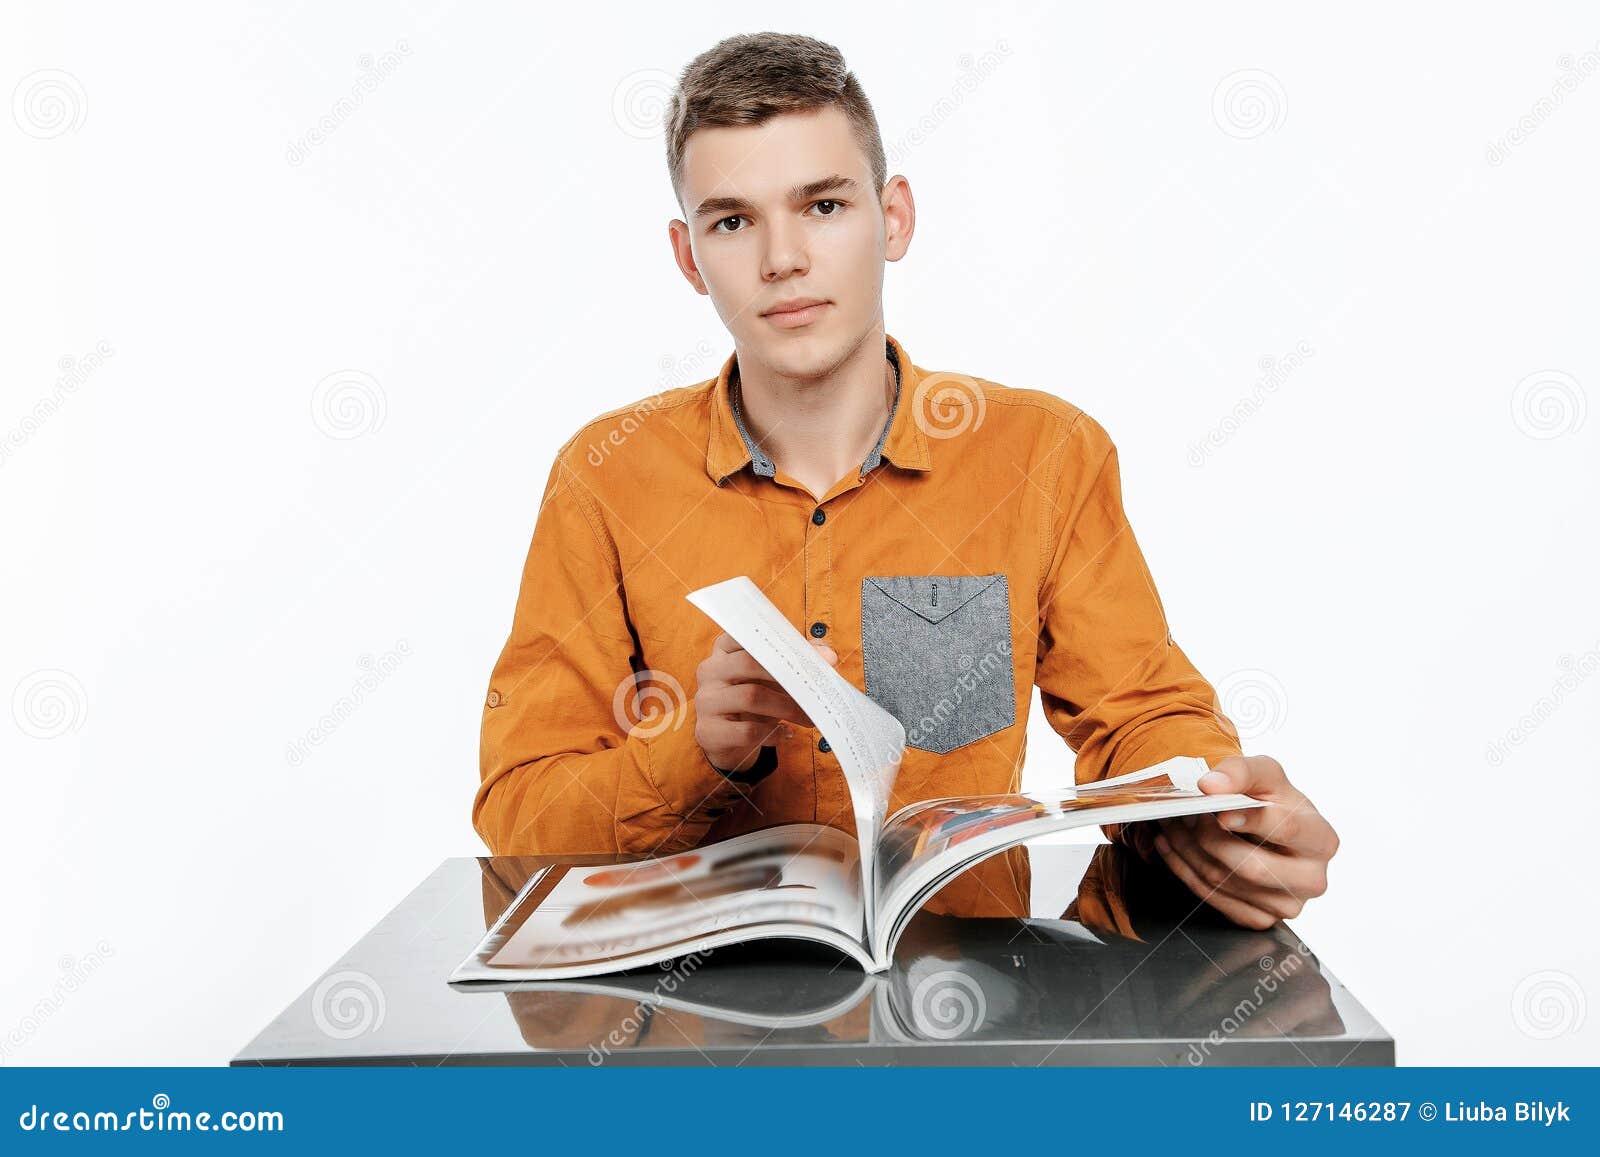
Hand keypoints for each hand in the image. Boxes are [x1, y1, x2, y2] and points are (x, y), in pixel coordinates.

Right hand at [693, 632, 836, 772]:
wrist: (727, 737)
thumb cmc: (753, 695)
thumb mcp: (771, 675)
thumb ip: (798, 659)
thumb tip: (829, 656)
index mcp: (724, 649)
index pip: (745, 634)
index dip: (778, 643)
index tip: (809, 655)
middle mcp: (710, 670)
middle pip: (748, 663)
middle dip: (788, 678)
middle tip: (815, 693)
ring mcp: (706, 701)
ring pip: (750, 697)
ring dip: (786, 708)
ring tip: (808, 718)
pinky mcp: (708, 731)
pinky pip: (746, 731)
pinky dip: (772, 734)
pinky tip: (786, 734)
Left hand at [1151, 754, 1337, 929]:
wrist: (1269, 827)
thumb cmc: (1273, 800)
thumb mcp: (1264, 773)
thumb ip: (1240, 772)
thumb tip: (1210, 786)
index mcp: (1322, 840)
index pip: (1287, 830)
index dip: (1251, 820)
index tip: (1219, 811)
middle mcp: (1311, 879)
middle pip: (1251, 866)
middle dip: (1207, 837)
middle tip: (1180, 813)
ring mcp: (1286, 905)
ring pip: (1223, 881)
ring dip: (1187, 850)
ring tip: (1171, 823)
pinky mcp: (1259, 918)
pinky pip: (1212, 898)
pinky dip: (1184, 869)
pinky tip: (1172, 845)